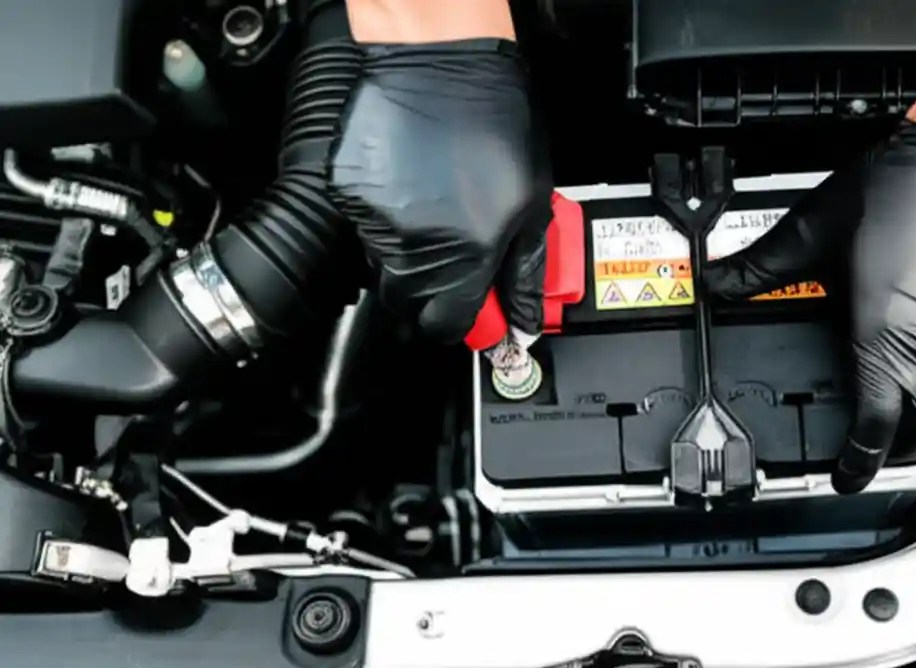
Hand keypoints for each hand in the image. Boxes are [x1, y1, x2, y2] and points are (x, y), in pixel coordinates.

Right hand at [327, 39, 549, 344]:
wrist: (440, 58)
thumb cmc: (494, 120)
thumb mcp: (533, 204)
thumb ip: (524, 272)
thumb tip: (522, 319)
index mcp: (463, 258)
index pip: (447, 326)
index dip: (464, 324)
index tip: (474, 314)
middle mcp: (412, 248)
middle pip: (409, 305)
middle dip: (433, 296)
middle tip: (457, 264)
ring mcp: (372, 222)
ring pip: (384, 269)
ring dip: (411, 258)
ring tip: (438, 212)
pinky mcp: (348, 194)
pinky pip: (364, 228)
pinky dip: (387, 219)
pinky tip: (413, 187)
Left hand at [704, 121, 915, 491]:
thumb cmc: (898, 189)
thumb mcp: (814, 230)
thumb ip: (762, 266)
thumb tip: (717, 280)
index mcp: (884, 339)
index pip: (875, 430)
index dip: (860, 464)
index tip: (847, 476)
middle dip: (897, 448)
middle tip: (878, 448)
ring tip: (914, 407)